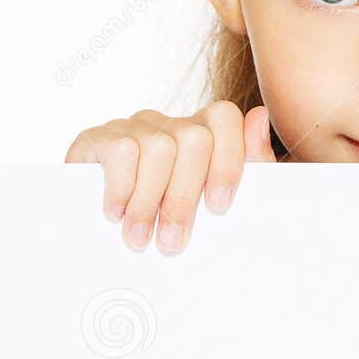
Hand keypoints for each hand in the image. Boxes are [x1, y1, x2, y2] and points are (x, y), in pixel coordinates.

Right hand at [65, 102, 275, 253]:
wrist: (99, 237)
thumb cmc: (167, 219)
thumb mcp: (216, 203)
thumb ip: (250, 165)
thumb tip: (260, 118)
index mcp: (200, 133)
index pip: (223, 118)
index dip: (226, 160)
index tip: (218, 206)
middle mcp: (167, 124)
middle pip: (193, 138)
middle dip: (184, 197)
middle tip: (172, 240)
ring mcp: (133, 127)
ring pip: (158, 147)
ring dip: (149, 202)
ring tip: (140, 237)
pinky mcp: (98, 138)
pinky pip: (121, 150)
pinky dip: (121, 188)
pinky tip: (116, 213)